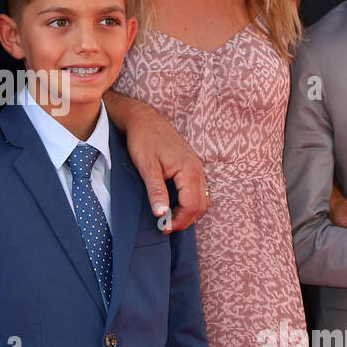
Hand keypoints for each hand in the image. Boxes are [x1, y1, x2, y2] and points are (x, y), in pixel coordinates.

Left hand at [112, 95, 207, 231]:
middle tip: (166, 227)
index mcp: (189, 170)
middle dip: (185, 220)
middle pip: (200, 205)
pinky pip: (198, 190)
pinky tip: (174, 205)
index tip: (163, 227)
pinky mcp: (191, 166)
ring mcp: (196, 167)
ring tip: (169, 218)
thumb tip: (161, 214)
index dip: (179, 220)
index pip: (191, 205)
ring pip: (202, 199)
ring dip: (188, 212)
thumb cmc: (144, 141)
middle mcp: (197, 169)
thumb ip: (156, 191)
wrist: (144, 120)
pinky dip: (189, 202)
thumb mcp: (147, 167)